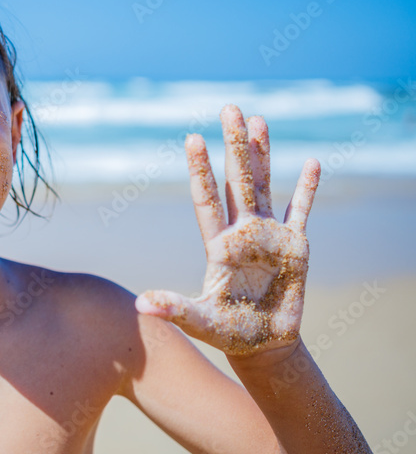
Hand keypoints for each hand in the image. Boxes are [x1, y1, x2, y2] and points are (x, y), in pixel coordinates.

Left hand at [136, 105, 319, 356]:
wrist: (263, 346)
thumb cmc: (228, 334)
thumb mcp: (199, 322)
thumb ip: (174, 309)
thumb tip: (140, 305)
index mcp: (218, 244)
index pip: (206, 198)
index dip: (201, 169)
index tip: (193, 138)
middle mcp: (241, 232)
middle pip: (236, 180)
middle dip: (233, 145)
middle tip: (229, 108)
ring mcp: (268, 235)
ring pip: (263, 185)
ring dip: (262, 153)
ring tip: (258, 119)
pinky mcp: (295, 247)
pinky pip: (301, 211)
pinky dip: (308, 189)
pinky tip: (313, 163)